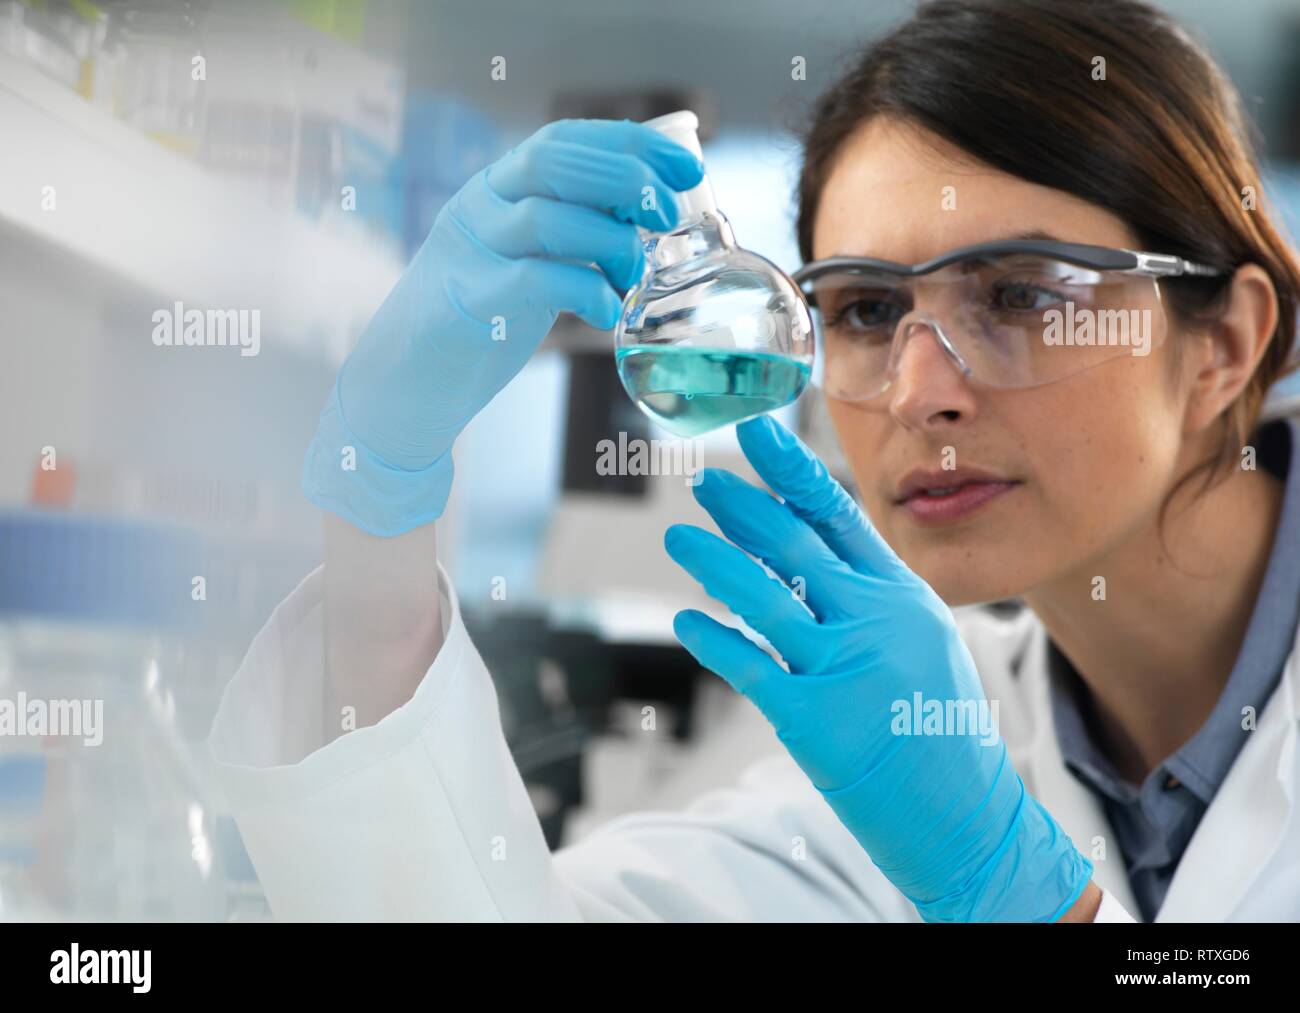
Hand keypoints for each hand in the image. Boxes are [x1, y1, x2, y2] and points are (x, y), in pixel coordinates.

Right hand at [303, 118, 703, 534]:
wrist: (407, 380)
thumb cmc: (482, 317)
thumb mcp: (531, 260)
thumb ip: (576, 234)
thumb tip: (650, 218)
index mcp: (498, 187)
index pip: (567, 140)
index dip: (631, 144)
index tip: (685, 169)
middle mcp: (480, 206)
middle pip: (556, 162)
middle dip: (625, 179)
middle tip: (666, 214)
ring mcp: (470, 251)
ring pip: (545, 218)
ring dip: (609, 241)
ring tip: (634, 274)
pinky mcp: (469, 302)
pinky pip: (534, 280)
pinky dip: (585, 290)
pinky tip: (608, 312)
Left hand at [664, 415, 1091, 921]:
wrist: (968, 817)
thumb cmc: (938, 729)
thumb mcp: (922, 641)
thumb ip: (869, 595)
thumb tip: (802, 552)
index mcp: (903, 596)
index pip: (839, 515)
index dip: (791, 469)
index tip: (755, 432)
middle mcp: (877, 621)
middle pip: (796, 543)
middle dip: (742, 507)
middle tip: (702, 481)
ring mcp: (846, 668)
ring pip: (764, 596)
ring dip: (714, 562)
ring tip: (677, 537)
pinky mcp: (815, 719)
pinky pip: (749, 666)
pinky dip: (713, 640)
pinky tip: (686, 622)